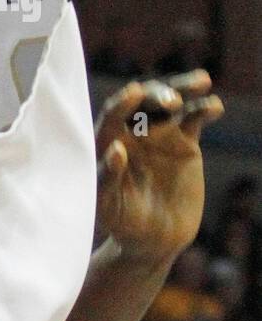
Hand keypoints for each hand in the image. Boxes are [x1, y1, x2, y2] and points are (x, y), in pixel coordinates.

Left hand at [95, 70, 222, 267]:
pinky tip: (215, 105)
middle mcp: (131, 130)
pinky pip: (194, 119)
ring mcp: (159, 133)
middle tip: (170, 100)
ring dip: (183, 88)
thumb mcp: (106, 205)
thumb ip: (106, 178)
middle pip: (143, 101)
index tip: (133, 92)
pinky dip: (204, 109)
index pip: (112, 115)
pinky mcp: (184, 142)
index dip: (121, 104)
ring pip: (171, 102)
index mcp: (107, 140)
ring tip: (201, 81)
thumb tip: (116, 150)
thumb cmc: (120, 221)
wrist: (152, 238)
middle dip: (156, 94)